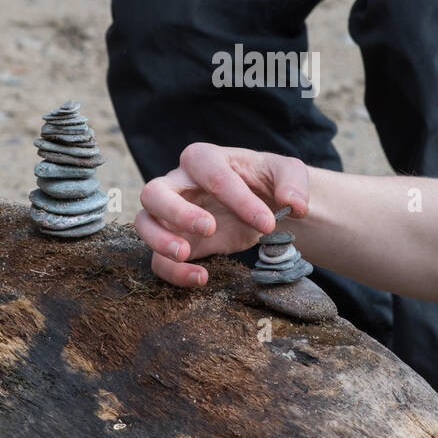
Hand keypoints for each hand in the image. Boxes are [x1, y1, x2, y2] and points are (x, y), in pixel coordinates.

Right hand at [135, 143, 309, 287]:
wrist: (261, 206)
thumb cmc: (267, 182)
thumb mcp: (288, 173)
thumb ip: (293, 183)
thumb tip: (294, 205)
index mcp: (206, 159)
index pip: (210, 172)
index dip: (236, 197)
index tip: (266, 223)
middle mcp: (179, 184)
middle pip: (154, 191)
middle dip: (176, 211)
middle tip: (209, 228)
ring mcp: (170, 215)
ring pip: (144, 223)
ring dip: (159, 240)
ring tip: (186, 255)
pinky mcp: (174, 243)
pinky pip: (158, 259)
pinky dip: (173, 271)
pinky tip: (202, 278)